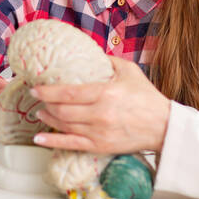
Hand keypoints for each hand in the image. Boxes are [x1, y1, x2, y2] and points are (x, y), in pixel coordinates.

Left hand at [31, 56, 171, 154]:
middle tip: (38, 99)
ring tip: (41, 112)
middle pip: (63, 110)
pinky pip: (71, 144)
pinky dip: (52, 142)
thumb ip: (107, 60)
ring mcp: (99, 132)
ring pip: (65, 126)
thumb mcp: (129, 71)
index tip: (35, 88)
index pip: (68, 93)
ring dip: (48, 119)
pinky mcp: (100, 146)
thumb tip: (88, 51)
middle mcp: (100, 114)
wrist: (164, 126)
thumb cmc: (146, 97)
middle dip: (46, 104)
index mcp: (106, 93)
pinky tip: (39, 139)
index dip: (48, 91)